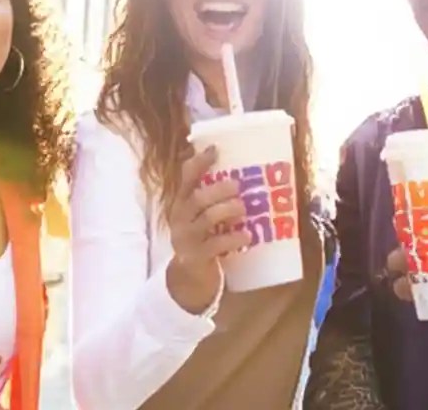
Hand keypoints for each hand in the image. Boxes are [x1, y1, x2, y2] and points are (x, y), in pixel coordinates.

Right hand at [165, 146, 250, 312]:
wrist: (189, 276)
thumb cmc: (202, 237)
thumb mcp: (201, 215)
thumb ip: (213, 198)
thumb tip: (244, 174)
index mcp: (181, 202)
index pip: (185, 178)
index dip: (198, 163)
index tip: (215, 149)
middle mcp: (180, 218)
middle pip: (197, 198)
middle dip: (218, 190)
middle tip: (238, 185)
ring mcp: (186, 238)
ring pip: (206, 219)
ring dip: (227, 210)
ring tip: (243, 207)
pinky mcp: (196, 257)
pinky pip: (215, 245)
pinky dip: (233, 239)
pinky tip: (246, 236)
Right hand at [389, 216, 427, 354]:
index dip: (421, 220)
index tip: (404, 214)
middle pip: (423, 248)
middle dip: (406, 246)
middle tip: (396, 246)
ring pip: (420, 270)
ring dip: (405, 268)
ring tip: (395, 268)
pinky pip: (427, 293)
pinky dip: (413, 292)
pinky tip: (402, 289)